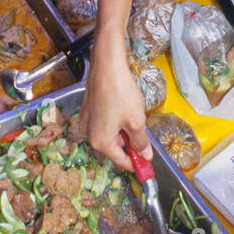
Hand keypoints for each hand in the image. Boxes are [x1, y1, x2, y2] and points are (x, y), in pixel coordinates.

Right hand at [79, 35, 150, 172]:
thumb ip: (140, 142)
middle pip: (114, 147)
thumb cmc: (121, 94)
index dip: (136, 164)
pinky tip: (124, 108)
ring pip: (109, 134)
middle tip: (144, 136)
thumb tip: (144, 155)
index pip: (120, 161)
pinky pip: (102, 122)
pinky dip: (114, 121)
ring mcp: (86, 121)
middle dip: (129, 144)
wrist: (106, 66)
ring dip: (122, 131)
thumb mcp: (136, 121)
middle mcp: (89, 134)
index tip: (147, 166)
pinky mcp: (87, 109)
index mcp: (100, 142)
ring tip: (134, 116)